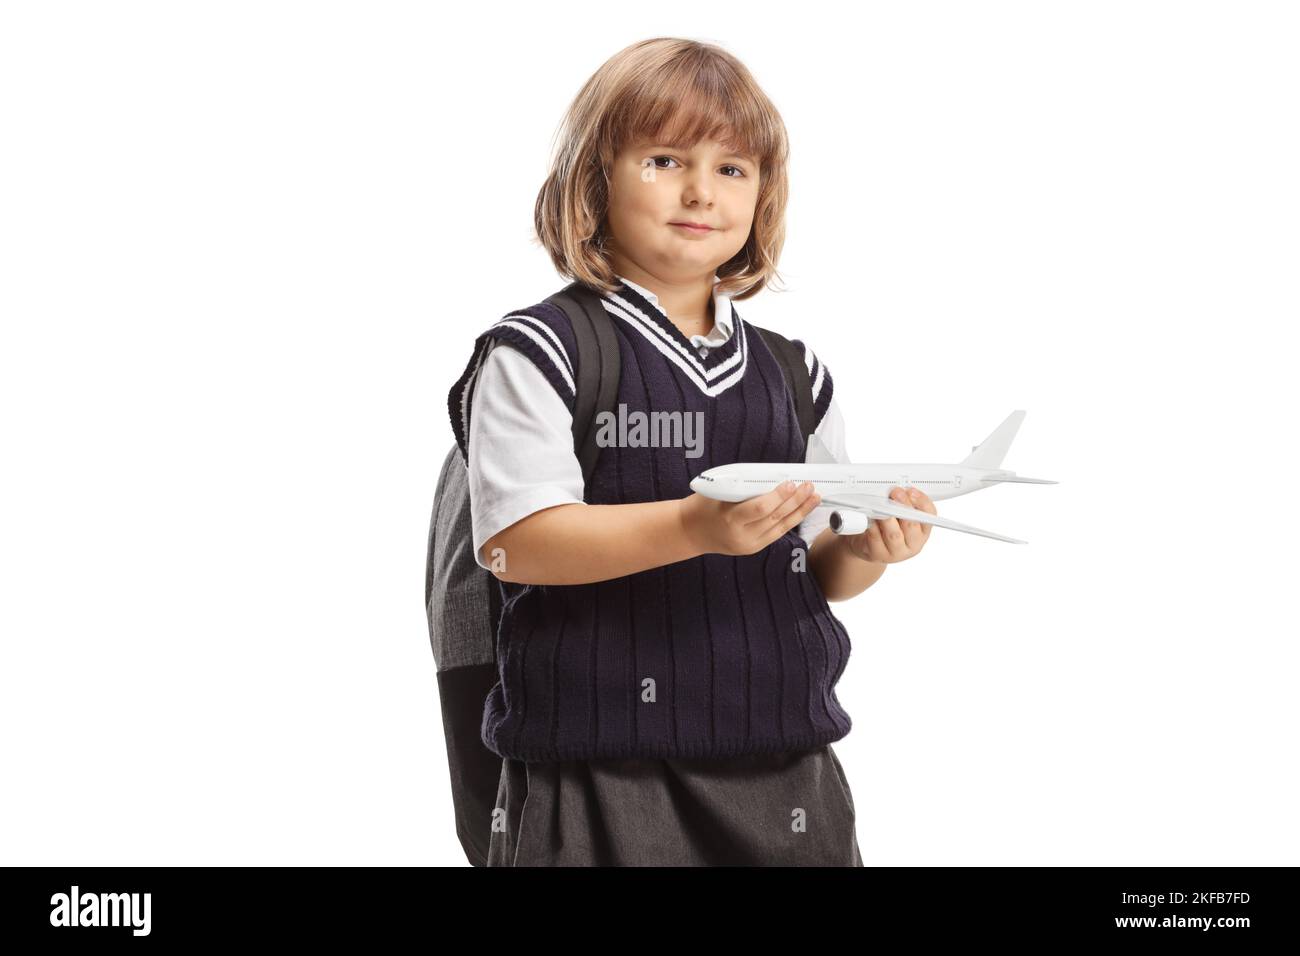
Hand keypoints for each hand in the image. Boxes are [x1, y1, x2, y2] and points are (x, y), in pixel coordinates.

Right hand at [680, 480, 821, 556]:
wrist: (690, 531)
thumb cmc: (702, 505)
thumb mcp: (718, 492)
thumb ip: (744, 488)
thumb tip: (773, 478)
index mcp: (729, 518)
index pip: (760, 508)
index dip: (778, 496)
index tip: (790, 482)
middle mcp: (741, 535)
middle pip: (775, 517)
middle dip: (795, 501)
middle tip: (809, 486)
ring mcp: (748, 545)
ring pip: (780, 527)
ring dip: (800, 511)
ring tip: (814, 497)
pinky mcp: (753, 548)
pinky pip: (776, 533)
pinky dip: (790, 520)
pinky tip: (801, 510)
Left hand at [844, 486, 935, 563]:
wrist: (869, 547)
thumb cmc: (887, 527)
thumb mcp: (900, 516)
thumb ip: (902, 505)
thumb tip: (897, 492)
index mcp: (923, 531)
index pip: (930, 515)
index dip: (921, 501)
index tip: (910, 491)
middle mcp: (913, 543)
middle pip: (911, 524)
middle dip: (903, 506)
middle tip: (895, 493)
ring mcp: (896, 552)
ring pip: (893, 534)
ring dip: (887, 518)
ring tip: (881, 506)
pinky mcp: (879, 554)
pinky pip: (876, 539)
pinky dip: (873, 527)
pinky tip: (870, 518)